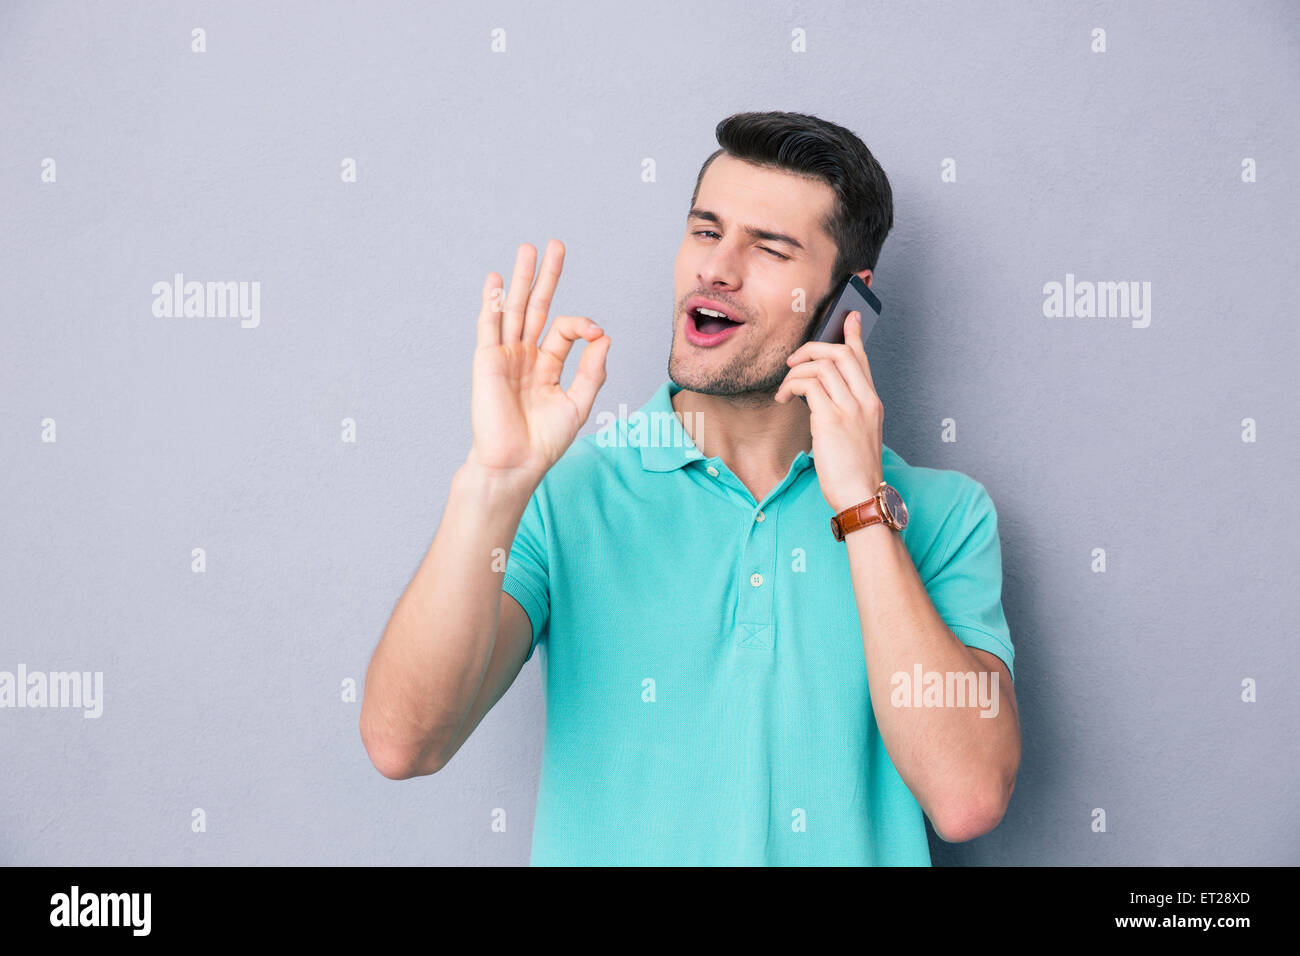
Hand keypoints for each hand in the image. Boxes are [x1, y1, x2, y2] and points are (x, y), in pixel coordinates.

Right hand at [465, 239, 610, 482]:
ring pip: (513, 308)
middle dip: (546, 276)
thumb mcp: (578, 403)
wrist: (516, 462)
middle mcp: (525, 355)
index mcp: (547, 364)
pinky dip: (491, 301)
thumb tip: (604, 337)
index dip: (583, 325)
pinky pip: (489, 325)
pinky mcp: (487, 361)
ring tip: (527, 249)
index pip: (564, 329)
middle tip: (554, 245)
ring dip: (520, 278)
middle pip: (536, 306)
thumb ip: (593, 370)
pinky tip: (494, 279)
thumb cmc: (544, 441)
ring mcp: (505, 355)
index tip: (596, 333)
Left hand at [774, 311, 883, 512]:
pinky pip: (808, 385)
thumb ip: (846, 412)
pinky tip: (783, 398)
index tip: (847, 316)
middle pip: (841, 353)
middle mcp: (865, 400)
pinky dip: (791, 386)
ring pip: (822, 365)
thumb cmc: (854, 471)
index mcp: (872, 402)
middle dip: (812, 348)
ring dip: (796, 370)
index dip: (853, 334)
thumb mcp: (857, 435)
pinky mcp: (832, 419)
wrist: (861, 495)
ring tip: (784, 388)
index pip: (863, 359)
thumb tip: (821, 398)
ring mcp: (851, 408)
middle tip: (793, 360)